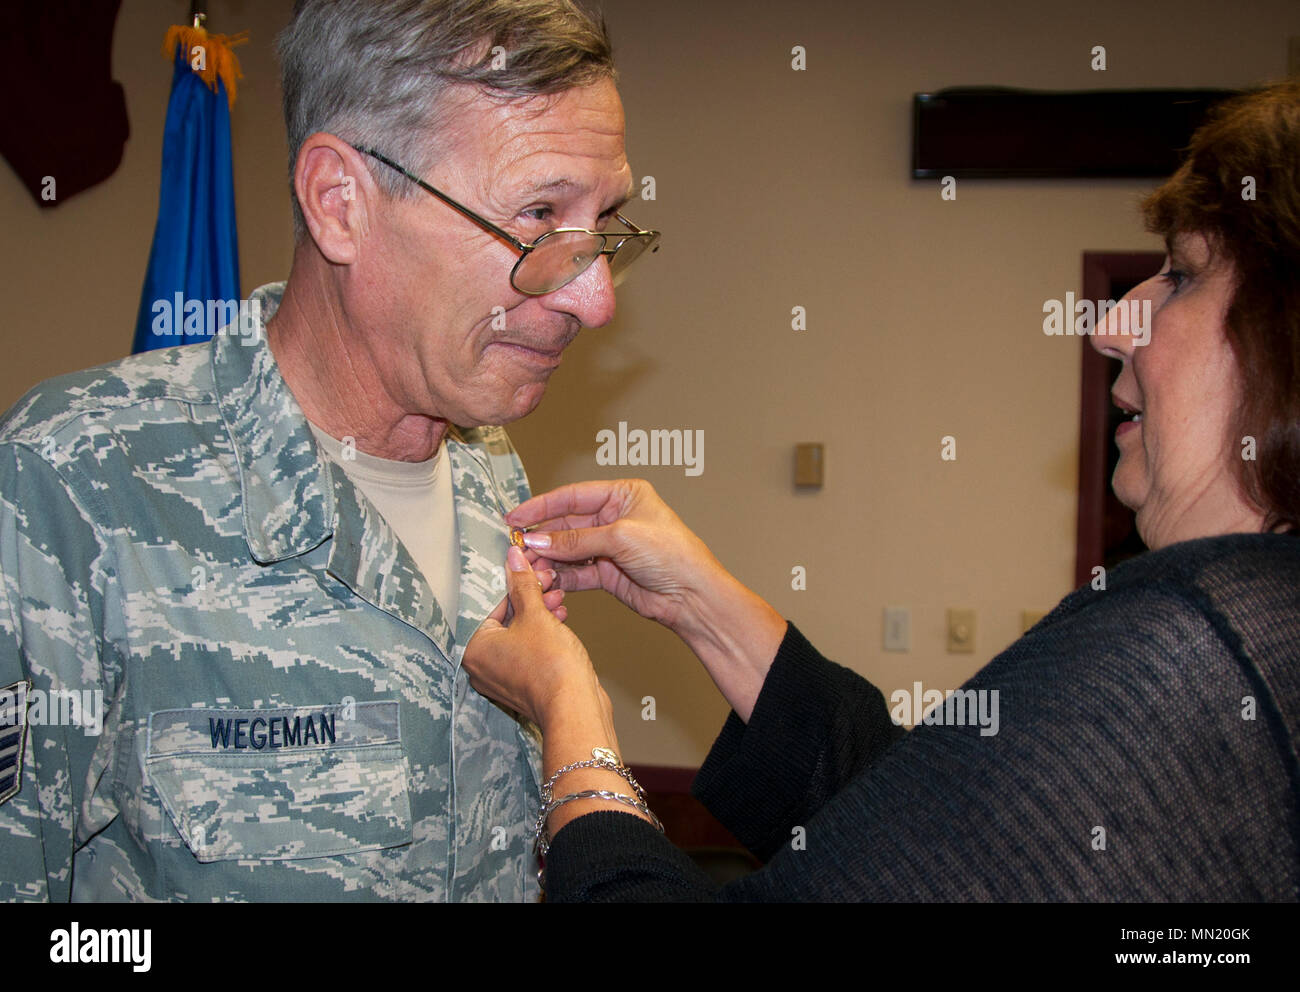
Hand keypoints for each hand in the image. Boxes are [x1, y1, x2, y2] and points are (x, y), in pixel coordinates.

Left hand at [465, 546, 607, 728]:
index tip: (528, 566)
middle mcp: (480, 665)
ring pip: (516, 632)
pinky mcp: (520, 684)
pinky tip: (559, 617)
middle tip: (546, 577)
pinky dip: (540, 632)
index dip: (512, 579)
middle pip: (502, 617)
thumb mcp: (536, 615)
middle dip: (528, 594)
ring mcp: (500, 677)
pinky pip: (525, 649)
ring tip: (557, 596)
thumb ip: (523, 584)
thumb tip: (514, 559)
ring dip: (537, 611)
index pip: (487, 601)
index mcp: (472, 647)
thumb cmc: (551, 667)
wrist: (575, 708)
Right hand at [506, 479, 729, 637]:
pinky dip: (560, 577)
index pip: (572, 496)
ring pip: (568, 550)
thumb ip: (577, 539)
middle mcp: (614, 518)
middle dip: (542, 537)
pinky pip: (576, 572)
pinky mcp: (607, 572)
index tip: (515, 517)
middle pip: (566, 524)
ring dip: (549, 560)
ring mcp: (609, 546)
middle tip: (517, 547)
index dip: (541, 506)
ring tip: (531, 568)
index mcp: (623, 495)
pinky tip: (547, 580)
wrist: (692, 595)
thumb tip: (540, 540)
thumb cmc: (672, 555)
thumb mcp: (620, 537)